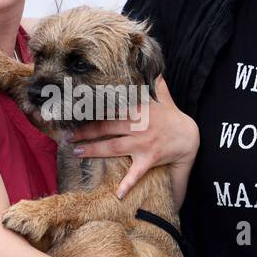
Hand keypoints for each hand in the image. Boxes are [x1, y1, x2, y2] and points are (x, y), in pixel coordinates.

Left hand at [69, 76, 199, 199]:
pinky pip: (136, 173)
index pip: (109, 108)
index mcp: (136, 109)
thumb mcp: (161, 95)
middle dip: (85, 131)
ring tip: (77, 151)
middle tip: (67, 135)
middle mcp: (137, 125)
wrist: (189, 136)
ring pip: (113, 147)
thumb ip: (152, 80)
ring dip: (94, 150)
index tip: (75, 110)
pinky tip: (117, 194)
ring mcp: (142, 143)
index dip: (91, 109)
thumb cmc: (171, 115)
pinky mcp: (149, 159)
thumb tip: (149, 62)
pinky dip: (127, 184)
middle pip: (106, 128)